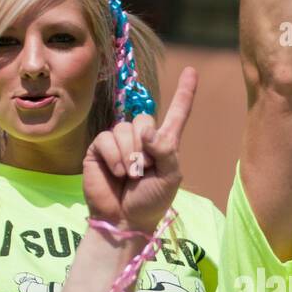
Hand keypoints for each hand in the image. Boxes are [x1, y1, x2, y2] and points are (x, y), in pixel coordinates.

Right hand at [83, 67, 195, 234]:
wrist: (124, 220)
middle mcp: (141, 138)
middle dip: (145, 146)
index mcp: (164, 143)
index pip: (176, 113)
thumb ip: (165, 150)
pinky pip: (106, 138)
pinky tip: (116, 173)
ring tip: (131, 175)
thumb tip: (147, 130)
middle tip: (144, 171)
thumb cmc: (151, 201)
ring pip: (124, 128)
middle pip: (144, 118)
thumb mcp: (170, 177)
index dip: (184, 93)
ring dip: (130, 155)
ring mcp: (119, 142)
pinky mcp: (100, 149)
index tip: (192, 71)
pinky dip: (114, 157)